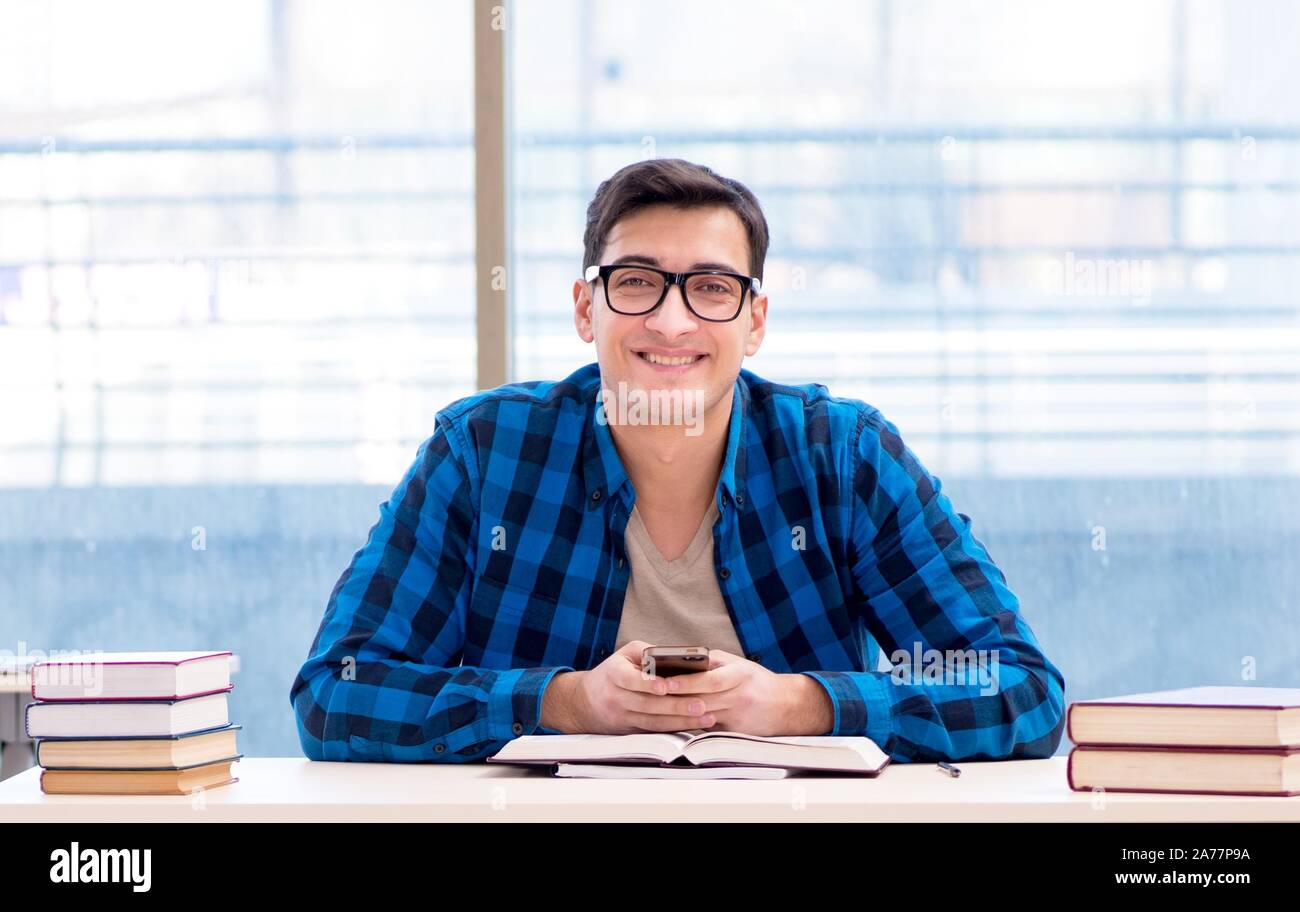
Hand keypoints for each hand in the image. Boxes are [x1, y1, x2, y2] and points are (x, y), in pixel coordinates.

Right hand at [551, 640, 719, 733]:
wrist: (583, 702)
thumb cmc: (612, 672)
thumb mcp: (624, 654)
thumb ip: (648, 653)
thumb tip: (677, 656)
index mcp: (613, 674)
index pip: (629, 679)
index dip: (647, 683)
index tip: (666, 686)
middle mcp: (615, 697)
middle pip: (648, 704)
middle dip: (676, 705)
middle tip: (701, 704)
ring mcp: (622, 717)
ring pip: (653, 721)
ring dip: (681, 720)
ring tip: (706, 717)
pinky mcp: (629, 731)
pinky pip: (654, 731)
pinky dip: (674, 729)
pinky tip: (694, 726)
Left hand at [662, 650, 833, 736]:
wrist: (788, 705)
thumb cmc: (756, 681)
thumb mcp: (738, 665)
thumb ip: (712, 663)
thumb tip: (679, 661)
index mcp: (740, 673)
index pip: (709, 678)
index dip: (685, 681)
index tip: (664, 681)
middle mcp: (739, 695)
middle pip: (703, 699)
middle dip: (676, 699)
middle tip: (650, 696)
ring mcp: (738, 716)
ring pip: (702, 716)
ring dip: (679, 714)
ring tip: (654, 710)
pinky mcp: (736, 732)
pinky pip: (708, 729)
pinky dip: (690, 725)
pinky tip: (672, 723)